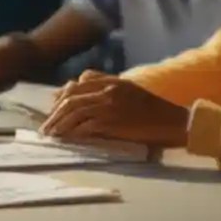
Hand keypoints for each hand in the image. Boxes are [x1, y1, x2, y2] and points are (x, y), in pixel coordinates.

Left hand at [40, 70, 189, 145]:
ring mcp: (109, 106)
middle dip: (54, 113)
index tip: (51, 109)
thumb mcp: (128, 88)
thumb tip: (77, 83)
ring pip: (74, 112)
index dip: (60, 97)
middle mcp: (108, 91)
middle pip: (71, 98)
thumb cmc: (153, 109)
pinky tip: (66, 138)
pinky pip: (86, 126)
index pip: (76, 85)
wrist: (175, 121)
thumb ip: (104, 83)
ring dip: (59, 124)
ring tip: (51, 134)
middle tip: (45, 126)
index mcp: (111, 82)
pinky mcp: (113, 122)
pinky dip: (73, 132)